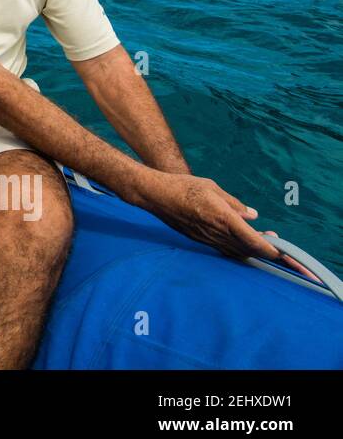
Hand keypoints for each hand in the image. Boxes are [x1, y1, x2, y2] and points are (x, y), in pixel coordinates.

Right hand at [141, 172, 309, 273]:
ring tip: (263, 243)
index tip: (283, 252)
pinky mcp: (199, 240)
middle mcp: (216, 232)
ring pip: (236, 252)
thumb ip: (234, 204)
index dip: (270, 249)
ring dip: (252, 251)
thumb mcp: (213, 187)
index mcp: (223, 217)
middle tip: (278, 247)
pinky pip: (224, 249)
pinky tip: (241, 243)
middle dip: (265, 252)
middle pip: (248, 250)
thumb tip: (252, 215)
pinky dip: (237, 249)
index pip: (253, 240)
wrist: (155, 195)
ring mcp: (207, 238)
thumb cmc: (183, 186)